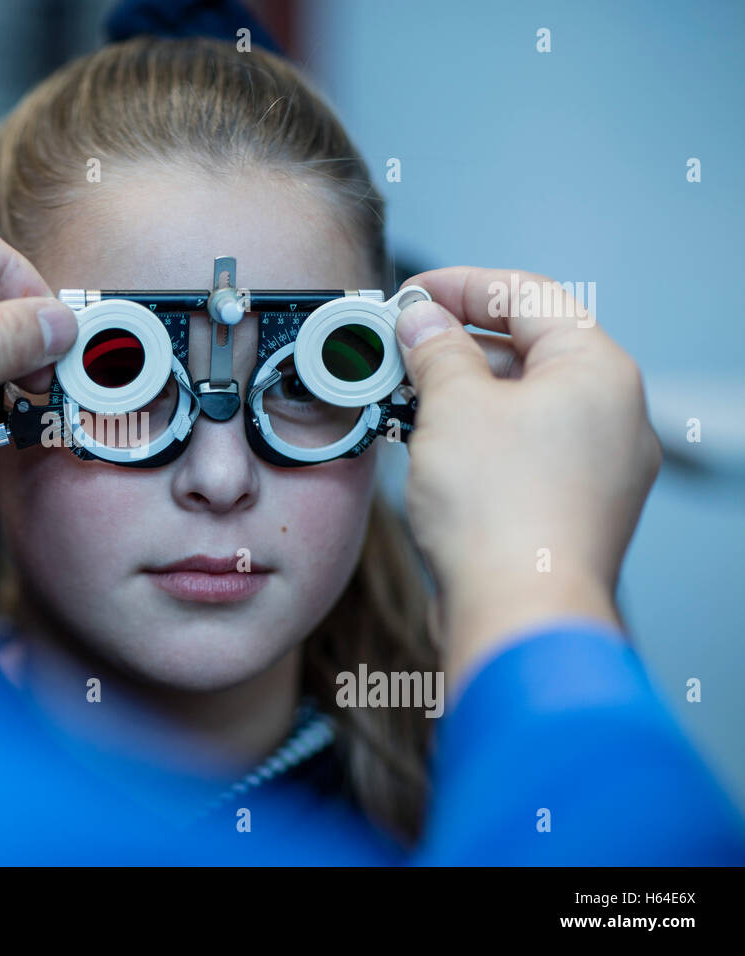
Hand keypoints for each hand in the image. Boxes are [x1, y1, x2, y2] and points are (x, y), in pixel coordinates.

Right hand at [393, 267, 661, 684]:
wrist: (519, 615)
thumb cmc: (501, 516)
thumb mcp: (452, 407)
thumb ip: (435, 351)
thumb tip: (422, 321)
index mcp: (597, 371)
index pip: (528, 296)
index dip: (461, 286)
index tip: (412, 295)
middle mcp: (612, 414)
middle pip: (529, 349)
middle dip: (456, 342)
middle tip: (399, 345)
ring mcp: (599, 465)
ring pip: (523, 403)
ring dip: (462, 392)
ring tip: (404, 395)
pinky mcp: (574, 506)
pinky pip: (524, 448)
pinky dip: (477, 436)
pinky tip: (430, 444)